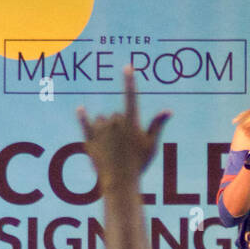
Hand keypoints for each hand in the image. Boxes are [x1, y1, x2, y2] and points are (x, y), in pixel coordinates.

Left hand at [77, 66, 169, 182]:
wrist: (120, 181)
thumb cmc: (139, 164)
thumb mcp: (151, 145)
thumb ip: (157, 125)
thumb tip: (168, 110)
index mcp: (131, 122)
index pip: (131, 97)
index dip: (130, 82)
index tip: (127, 67)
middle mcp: (115, 122)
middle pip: (116, 115)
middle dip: (120, 126)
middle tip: (124, 145)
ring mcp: (101, 130)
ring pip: (102, 120)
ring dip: (105, 128)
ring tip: (111, 147)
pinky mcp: (89, 138)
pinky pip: (84, 123)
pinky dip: (83, 117)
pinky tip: (81, 109)